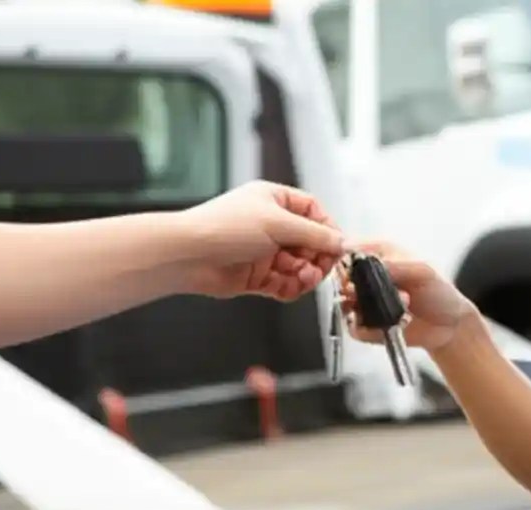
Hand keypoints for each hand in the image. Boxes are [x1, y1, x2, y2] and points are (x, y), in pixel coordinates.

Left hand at [179, 181, 344, 300]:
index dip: (328, 230)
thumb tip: (341, 241)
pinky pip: (285, 284)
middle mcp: (271, 225)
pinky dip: (291, 288)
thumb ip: (315, 235)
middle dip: (318, 257)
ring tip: (304, 278)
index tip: (338, 246)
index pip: (314, 213)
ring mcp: (265, 252)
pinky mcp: (258, 276)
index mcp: (275, 201)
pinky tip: (290, 287)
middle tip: (321, 266)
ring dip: (307, 275)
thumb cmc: (222, 228)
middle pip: (310, 243)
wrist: (189, 256)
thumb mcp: (278, 223)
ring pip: (300, 266)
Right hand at [338, 241, 476, 350]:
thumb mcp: (424, 270)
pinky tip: (389, 325)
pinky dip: (368, 329)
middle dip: (357, 288)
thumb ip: (397, 265)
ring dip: (367, 310)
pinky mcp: (367, 326)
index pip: (349, 251)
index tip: (353, 270)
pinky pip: (354, 329)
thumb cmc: (440, 292)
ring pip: (344, 305)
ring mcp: (366, 303)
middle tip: (378, 294)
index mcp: (380, 256)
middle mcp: (368, 279)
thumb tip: (369, 261)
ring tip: (397, 310)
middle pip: (341, 280)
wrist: (450, 326)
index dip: (346, 260)